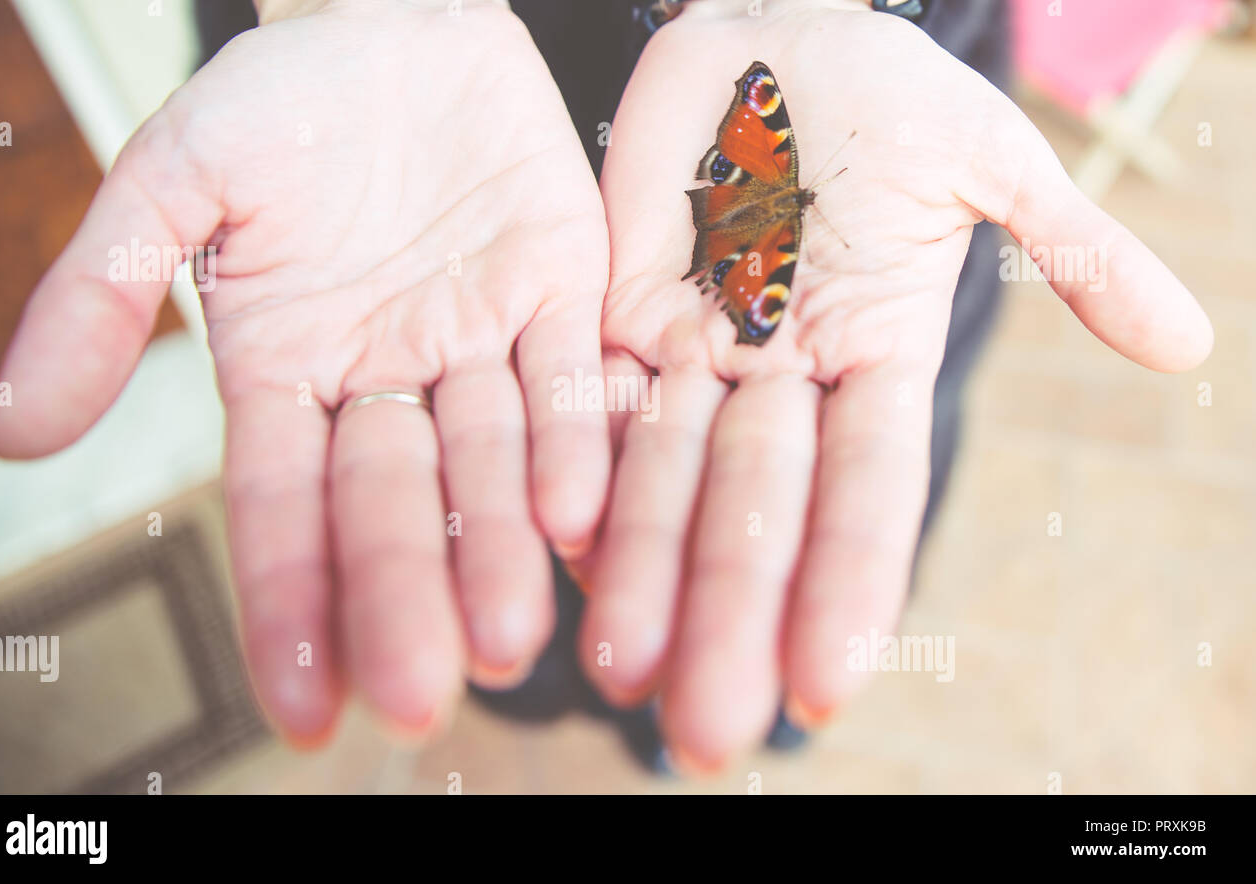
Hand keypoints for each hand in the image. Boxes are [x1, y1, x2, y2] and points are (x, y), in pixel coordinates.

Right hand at [0, 0, 610, 743]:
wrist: (394, 21)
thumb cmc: (279, 100)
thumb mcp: (174, 177)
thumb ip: (100, 295)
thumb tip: (8, 434)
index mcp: (289, 373)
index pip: (286, 507)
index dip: (293, 602)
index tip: (306, 705)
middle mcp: (389, 381)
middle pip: (399, 504)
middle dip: (408, 594)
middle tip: (422, 691)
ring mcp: (480, 343)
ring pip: (496, 461)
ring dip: (503, 545)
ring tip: (511, 634)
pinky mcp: (562, 293)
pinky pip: (575, 378)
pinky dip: (580, 440)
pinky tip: (581, 514)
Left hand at [578, 0, 1211, 769]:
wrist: (764, 38)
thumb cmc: (881, 94)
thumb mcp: (984, 159)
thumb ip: (1075, 249)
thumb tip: (1188, 347)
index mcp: (873, 355)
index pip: (865, 490)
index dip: (848, 582)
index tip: (828, 683)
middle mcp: (781, 377)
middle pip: (755, 509)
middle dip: (731, 614)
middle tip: (702, 730)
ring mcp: (694, 353)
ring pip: (665, 477)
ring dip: (643, 575)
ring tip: (620, 672)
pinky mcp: (614, 320)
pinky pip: (590, 407)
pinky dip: (574, 474)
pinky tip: (554, 553)